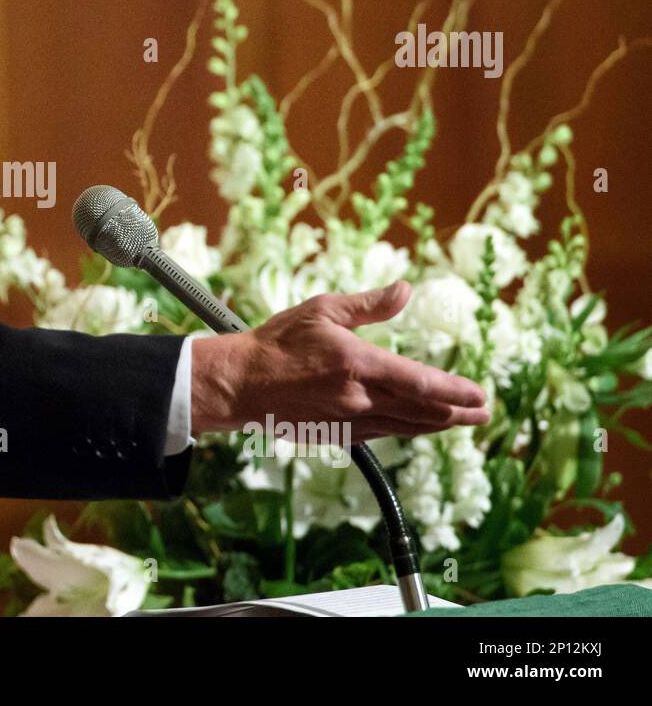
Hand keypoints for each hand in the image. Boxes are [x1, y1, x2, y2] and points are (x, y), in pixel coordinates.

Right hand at [191, 280, 488, 441]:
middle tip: (483, 413)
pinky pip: (382, 434)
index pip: (420, 382)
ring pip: (406, 427)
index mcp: (358, 364)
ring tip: (459, 421)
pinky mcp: (337, 434)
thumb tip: (405, 289)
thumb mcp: (323, 309)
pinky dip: (406, 429)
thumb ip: (369, 304)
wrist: (242, 383)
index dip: (456, 391)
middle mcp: (358, 398)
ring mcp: (349, 420)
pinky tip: (414, 425)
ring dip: (437, 425)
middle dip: (458, 413)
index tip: (481, 395)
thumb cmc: (277, 342)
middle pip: (422, 412)